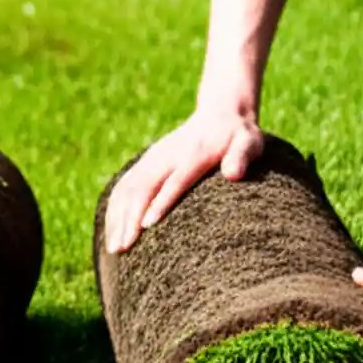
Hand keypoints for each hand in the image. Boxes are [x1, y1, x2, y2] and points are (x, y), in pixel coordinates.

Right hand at [104, 109, 262, 253]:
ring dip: (118, 217)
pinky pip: (124, 186)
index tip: (146, 225)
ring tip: (114, 248)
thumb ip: (242, 156)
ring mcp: (154, 158)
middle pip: (143, 187)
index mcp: (194, 153)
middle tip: (122, 248)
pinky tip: (113, 231)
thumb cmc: (239, 137)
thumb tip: (233, 174)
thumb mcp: (250, 142)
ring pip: (129, 188)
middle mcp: (168, 155)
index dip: (160, 202)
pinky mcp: (147, 163)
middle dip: (129, 217)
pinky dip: (115, 209)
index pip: (174, 180)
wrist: (221, 114)